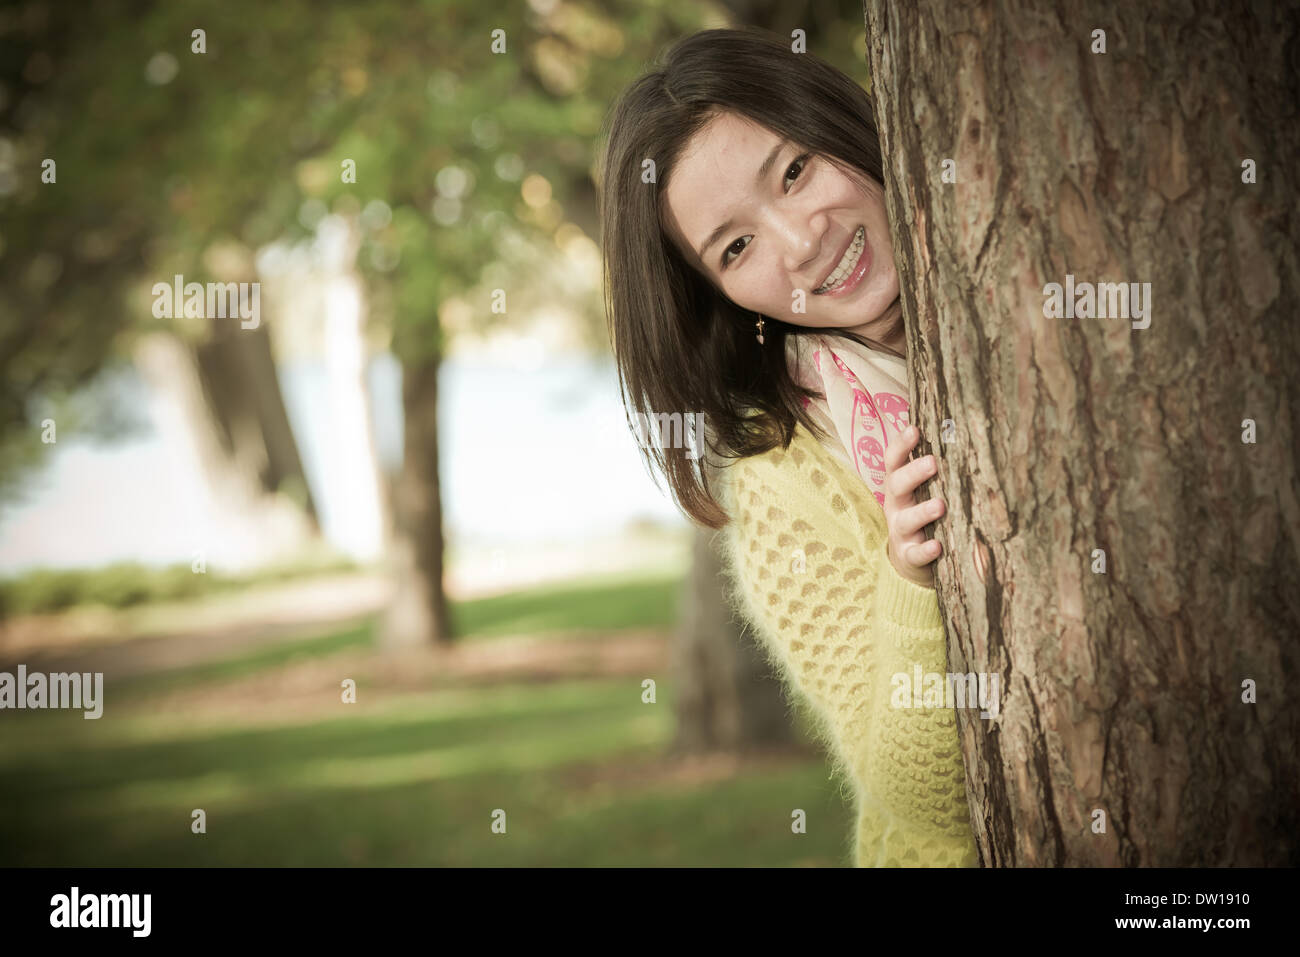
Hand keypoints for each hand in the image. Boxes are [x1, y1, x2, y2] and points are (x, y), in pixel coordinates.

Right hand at [882, 425, 944, 587]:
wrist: (909, 559)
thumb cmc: (922, 512)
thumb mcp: (921, 490)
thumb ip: (933, 469)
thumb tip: (963, 432)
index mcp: (899, 485)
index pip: (893, 461)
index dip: (901, 445)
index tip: (914, 429)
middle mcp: (897, 505)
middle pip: (897, 486)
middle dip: (913, 473)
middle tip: (933, 463)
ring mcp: (901, 531)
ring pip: (907, 520)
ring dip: (922, 512)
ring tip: (940, 505)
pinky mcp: (909, 556)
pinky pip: (915, 553)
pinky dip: (925, 550)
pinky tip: (937, 546)